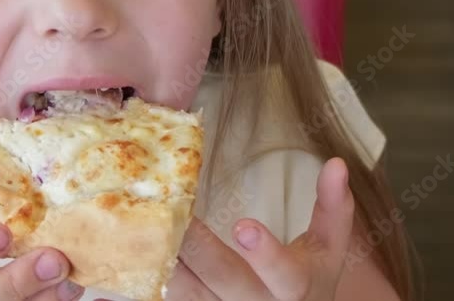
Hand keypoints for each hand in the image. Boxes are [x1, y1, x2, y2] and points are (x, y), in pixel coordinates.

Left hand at [109, 157, 353, 300]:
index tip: (244, 224)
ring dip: (161, 261)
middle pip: (224, 279)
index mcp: (294, 288)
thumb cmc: (309, 279)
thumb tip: (337, 164)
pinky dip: (141, 285)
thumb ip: (334, 208)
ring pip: (187, 294)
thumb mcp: (328, 249)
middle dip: (196, 247)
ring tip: (136, 226)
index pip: (286, 275)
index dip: (266, 254)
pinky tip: (116, 263)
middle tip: (171, 213)